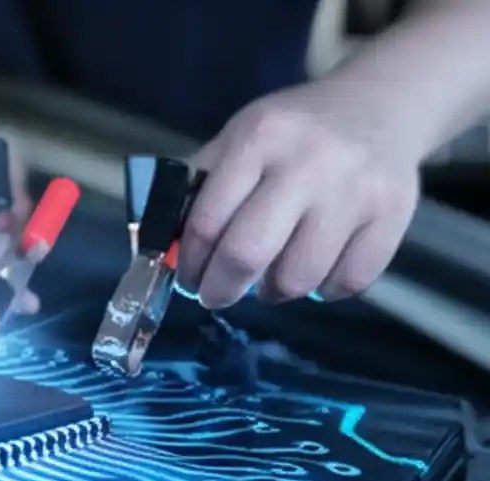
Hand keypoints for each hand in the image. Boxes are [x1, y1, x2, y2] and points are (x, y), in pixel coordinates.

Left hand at [178, 82, 420, 308]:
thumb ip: (202, 185)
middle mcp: (309, 163)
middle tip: (215, 295)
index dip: (188, 262)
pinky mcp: (394, 216)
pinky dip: (324, 289)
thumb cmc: (295, 131)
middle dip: (220, 288)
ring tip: (270, 277)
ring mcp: (356, 191)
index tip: (186, 278)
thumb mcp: (241, 136)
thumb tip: (166, 248)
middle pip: (248, 253)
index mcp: (260, 138)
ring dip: (274, 291)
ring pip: (298, 278)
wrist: (382, 104)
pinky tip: (315, 268)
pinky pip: (347, 283)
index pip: (206, 220)